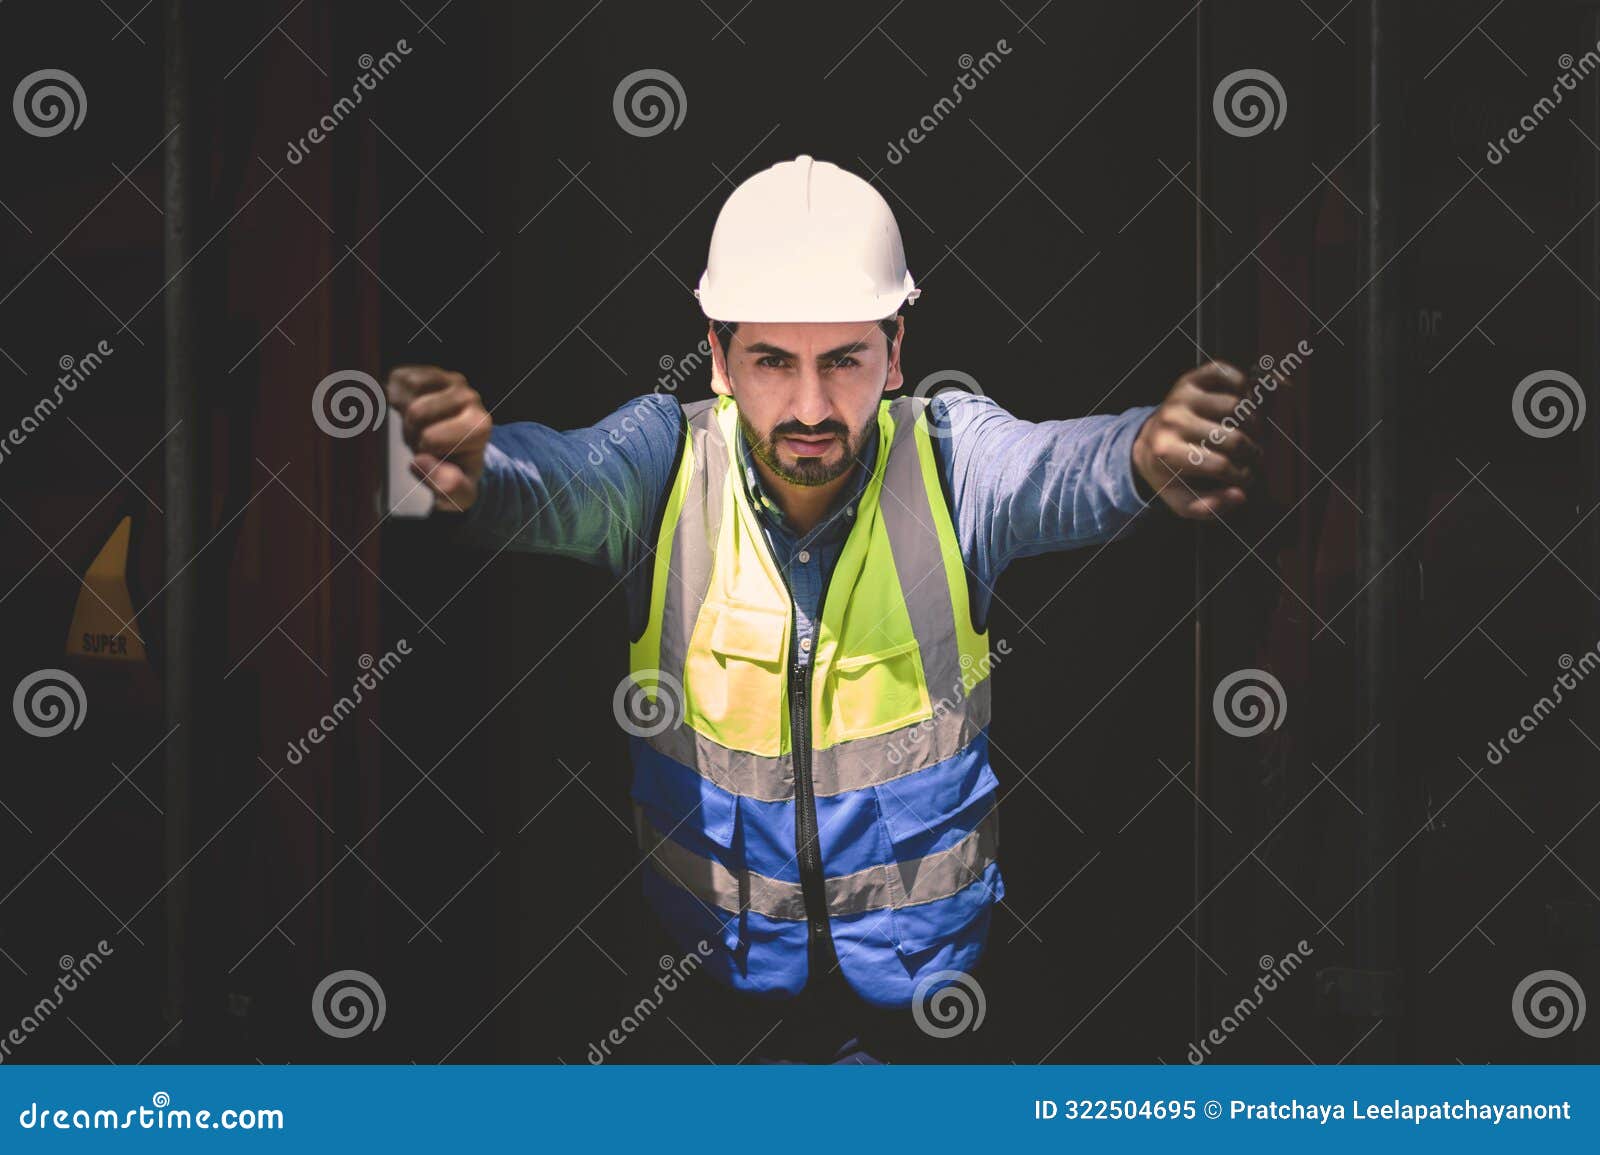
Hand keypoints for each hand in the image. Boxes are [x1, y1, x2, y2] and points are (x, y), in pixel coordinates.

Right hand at [385, 365, 491, 512]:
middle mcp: (470, 398)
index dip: (423, 452)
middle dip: (411, 433)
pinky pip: (399, 377)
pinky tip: (407, 410)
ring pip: (407, 391)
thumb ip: (448, 487)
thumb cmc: (456, 472)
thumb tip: (421, 463)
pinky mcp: (432, 372)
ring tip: (417, 427)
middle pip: (416, 413)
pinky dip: (396, 395)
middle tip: (422, 443)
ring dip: (403, 413)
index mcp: (480, 426)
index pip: (431, 437)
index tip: (433, 457)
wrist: (456, 452)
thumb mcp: (459, 494)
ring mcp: (451, 381)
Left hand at [1131, 359, 1263, 520]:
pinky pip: (1226, 373)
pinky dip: (1242, 385)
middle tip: (1255, 457)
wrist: (1146, 444)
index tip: (1247, 479)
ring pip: (1236, 406)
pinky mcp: (1190, 379)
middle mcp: (1172, 420)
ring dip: (1253, 423)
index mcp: (1167, 452)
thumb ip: (1209, 507)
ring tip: (1251, 435)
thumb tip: (1240, 495)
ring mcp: (1180, 396)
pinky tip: (1244, 406)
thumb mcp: (1181, 501)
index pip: (1220, 465)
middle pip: (1233, 437)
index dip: (1242, 475)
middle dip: (1252, 452)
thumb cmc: (1170, 474)